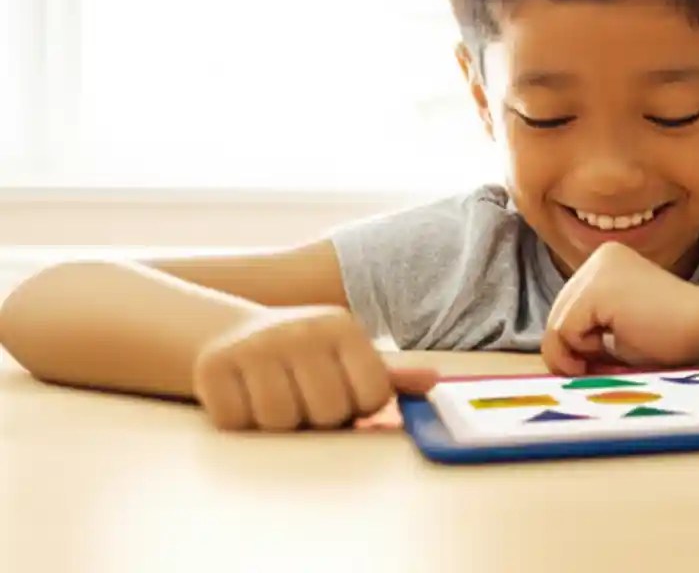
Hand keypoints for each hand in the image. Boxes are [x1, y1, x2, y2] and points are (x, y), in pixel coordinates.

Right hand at [192, 305, 436, 430]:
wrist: (234, 335)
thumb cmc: (305, 357)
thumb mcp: (347, 356)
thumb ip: (388, 374)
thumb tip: (432, 381)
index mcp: (341, 326)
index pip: (373, 394)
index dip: (360, 407)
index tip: (345, 394)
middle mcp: (299, 330)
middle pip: (328, 412)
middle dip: (319, 418)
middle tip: (305, 397)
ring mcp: (254, 345)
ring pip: (280, 422)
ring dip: (279, 423)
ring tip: (276, 396)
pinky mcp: (213, 366)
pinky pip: (237, 422)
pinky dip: (240, 420)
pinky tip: (244, 396)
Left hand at [543, 242, 698, 375]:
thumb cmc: (674, 335)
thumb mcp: (619, 331)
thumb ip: (589, 333)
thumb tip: (554, 357)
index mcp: (607, 262)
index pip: (570, 308)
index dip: (579, 343)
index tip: (604, 360)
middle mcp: (598, 257)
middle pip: (558, 315)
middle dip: (574, 350)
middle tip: (602, 367)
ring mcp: (595, 269)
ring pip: (556, 325)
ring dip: (578, 354)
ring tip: (611, 358)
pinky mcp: (595, 289)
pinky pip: (565, 331)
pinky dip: (582, 351)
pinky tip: (612, 348)